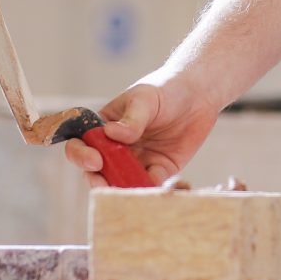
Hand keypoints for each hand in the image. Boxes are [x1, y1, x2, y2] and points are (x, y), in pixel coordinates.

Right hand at [64, 74, 223, 187]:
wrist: (199, 94)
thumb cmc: (165, 89)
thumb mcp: (145, 99)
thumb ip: (131, 118)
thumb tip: (113, 134)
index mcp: (104, 127)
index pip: (82, 144)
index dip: (81, 155)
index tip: (95, 160)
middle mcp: (116, 147)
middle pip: (98, 170)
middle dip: (99, 180)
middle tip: (105, 184)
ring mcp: (137, 160)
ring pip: (123, 181)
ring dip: (123, 188)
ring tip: (130, 190)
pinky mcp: (160, 169)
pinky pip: (150, 184)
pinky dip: (149, 188)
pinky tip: (154, 185)